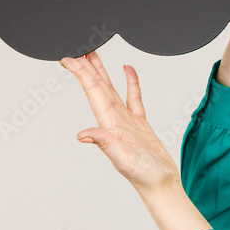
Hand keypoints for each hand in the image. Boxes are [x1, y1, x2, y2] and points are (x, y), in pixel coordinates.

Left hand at [60, 50, 176, 194]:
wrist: (161, 184)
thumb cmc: (144, 175)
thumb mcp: (122, 158)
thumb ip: (104, 143)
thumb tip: (82, 135)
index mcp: (108, 123)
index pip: (92, 91)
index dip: (80, 73)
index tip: (68, 57)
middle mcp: (113, 119)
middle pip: (96, 85)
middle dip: (86, 65)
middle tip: (77, 45)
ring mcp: (126, 120)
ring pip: (110, 88)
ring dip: (101, 71)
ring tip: (93, 52)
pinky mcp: (140, 123)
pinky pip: (133, 97)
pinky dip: (130, 82)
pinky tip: (127, 70)